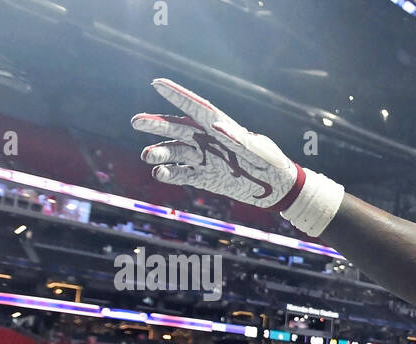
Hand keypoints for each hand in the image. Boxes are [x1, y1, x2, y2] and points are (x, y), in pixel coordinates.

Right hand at [132, 79, 342, 235]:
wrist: (278, 189)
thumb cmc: (272, 164)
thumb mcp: (258, 151)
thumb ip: (237, 139)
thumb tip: (216, 125)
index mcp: (223, 128)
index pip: (198, 109)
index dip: (178, 96)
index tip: (158, 83)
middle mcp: (209, 140)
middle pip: (179, 128)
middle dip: (158, 125)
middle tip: (137, 122)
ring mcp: (205, 158)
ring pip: (176, 152)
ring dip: (160, 153)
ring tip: (148, 156)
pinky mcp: (205, 177)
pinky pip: (182, 174)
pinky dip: (169, 174)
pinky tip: (159, 174)